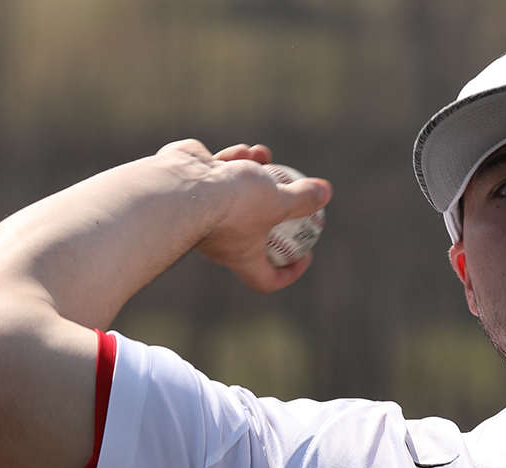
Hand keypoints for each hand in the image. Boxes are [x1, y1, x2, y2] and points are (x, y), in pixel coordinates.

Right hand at [159, 140, 332, 292]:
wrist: (180, 185)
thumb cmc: (232, 203)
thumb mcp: (279, 202)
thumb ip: (303, 200)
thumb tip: (325, 193)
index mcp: (241, 256)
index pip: (266, 279)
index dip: (289, 272)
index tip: (305, 254)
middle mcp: (219, 240)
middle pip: (253, 231)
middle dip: (274, 207)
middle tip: (289, 193)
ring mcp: (201, 213)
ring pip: (235, 194)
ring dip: (255, 172)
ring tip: (265, 156)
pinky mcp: (190, 187)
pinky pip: (218, 175)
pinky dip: (234, 161)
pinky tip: (244, 150)